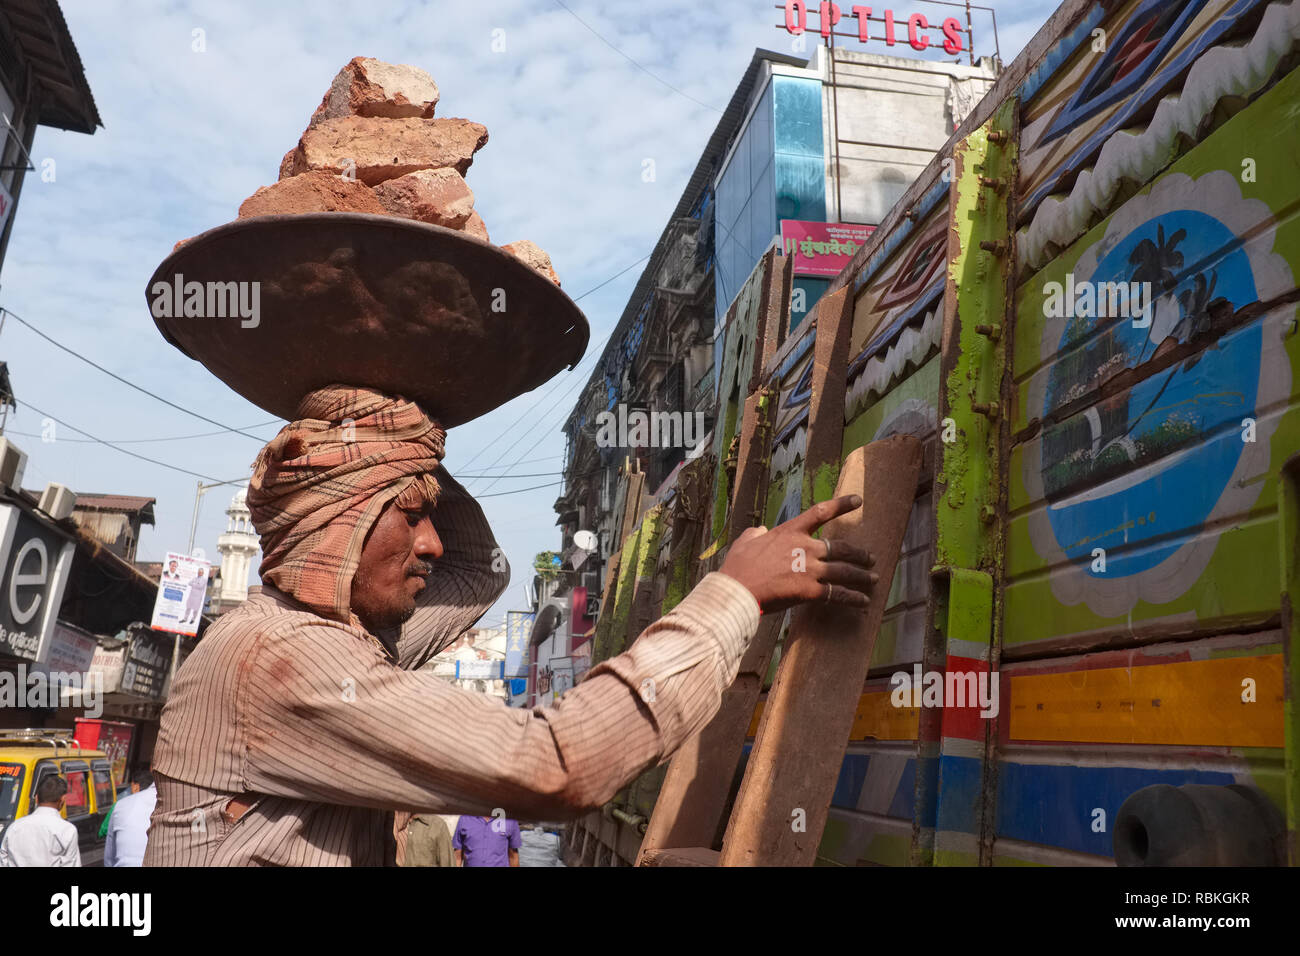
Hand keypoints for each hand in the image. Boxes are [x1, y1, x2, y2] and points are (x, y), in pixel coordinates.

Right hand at [718, 495, 876, 613]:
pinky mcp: (810, 591)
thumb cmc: (738, 567)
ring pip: (844, 571)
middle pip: (841, 548)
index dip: (841, 505)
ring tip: (873, 579)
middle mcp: (805, 547)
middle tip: (870, 558)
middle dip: (859, 554)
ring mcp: (809, 569)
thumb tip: (759, 530)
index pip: (821, 512)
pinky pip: (837, 594)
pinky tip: (863, 601)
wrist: (738, 590)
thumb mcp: (745, 541)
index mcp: (790, 531)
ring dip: (861, 575)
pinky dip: (853, 598)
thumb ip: (755, 533)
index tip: (857, 500)